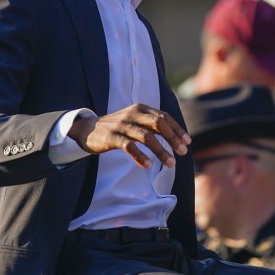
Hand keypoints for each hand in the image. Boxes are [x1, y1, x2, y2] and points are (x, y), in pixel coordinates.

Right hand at [69, 104, 189, 168]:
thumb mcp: (136, 122)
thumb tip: (177, 138)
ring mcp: (122, 125)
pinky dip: (140, 156)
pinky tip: (147, 166)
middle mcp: (133, 114)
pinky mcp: (112, 137)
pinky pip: (129, 146)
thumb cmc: (118, 128)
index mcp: (140, 109)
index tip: (187, 142)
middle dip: (173, 138)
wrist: (88, 130)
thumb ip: (153, 126)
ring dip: (161, 151)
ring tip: (171, 164)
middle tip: (182, 152)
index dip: (177, 129)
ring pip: (146, 137)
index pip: (164, 117)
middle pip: (158, 124)